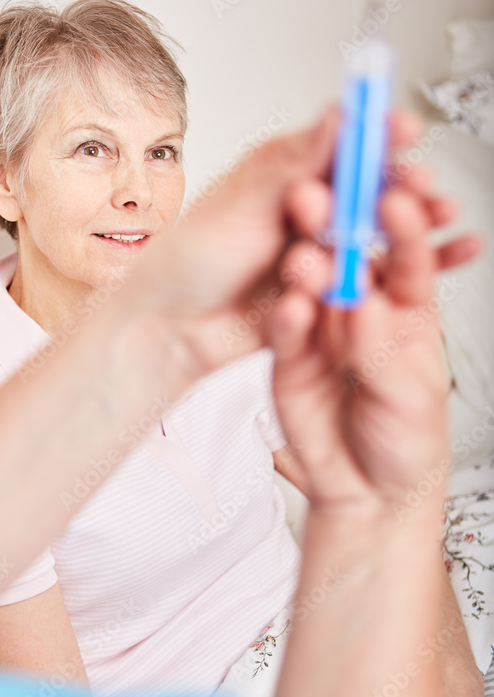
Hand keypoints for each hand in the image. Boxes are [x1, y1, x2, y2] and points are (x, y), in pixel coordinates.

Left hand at [141, 107, 477, 389]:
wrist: (173, 329)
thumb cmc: (190, 260)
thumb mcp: (245, 202)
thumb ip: (297, 164)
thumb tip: (340, 114)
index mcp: (283, 175)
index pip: (342, 145)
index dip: (376, 134)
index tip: (406, 128)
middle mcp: (304, 210)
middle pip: (366, 190)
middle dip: (401, 185)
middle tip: (425, 187)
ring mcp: (316, 252)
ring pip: (373, 233)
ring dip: (408, 226)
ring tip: (434, 222)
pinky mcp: (322, 293)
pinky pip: (365, 277)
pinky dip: (399, 269)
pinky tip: (426, 262)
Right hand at [261, 113, 480, 510]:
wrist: (368, 497)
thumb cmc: (407, 444)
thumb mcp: (411, 398)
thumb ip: (383, 350)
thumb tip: (364, 302)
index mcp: (408, 310)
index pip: (408, 258)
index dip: (403, 227)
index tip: (396, 200)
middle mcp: (363, 311)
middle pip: (353, 261)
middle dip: (343, 233)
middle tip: (332, 206)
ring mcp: (324, 332)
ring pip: (313, 290)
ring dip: (309, 270)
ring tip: (308, 261)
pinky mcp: (290, 358)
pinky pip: (286, 331)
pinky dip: (287, 317)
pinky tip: (291, 306)